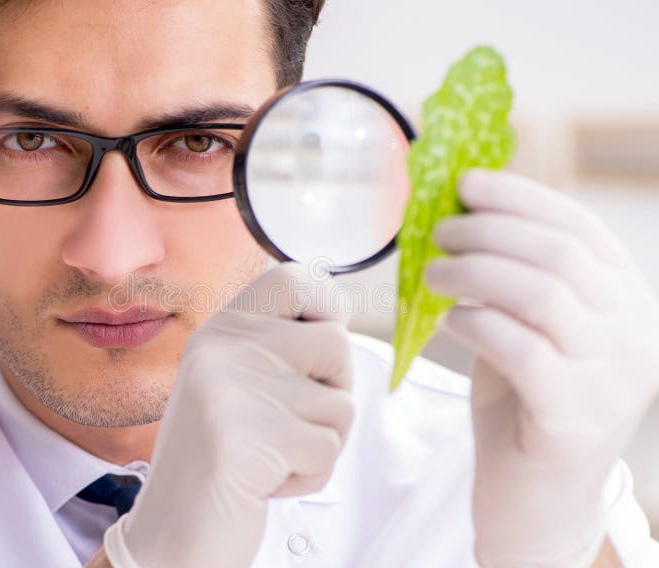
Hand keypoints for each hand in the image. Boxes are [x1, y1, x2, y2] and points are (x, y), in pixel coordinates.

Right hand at [103, 263, 354, 567]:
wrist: (171, 531)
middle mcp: (225, 349)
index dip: (326, 299)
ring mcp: (238, 389)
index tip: (330, 325)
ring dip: (320, 441)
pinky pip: (328, 448)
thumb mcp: (232, 384)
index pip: (290, 279)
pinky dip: (309, 474)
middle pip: (335, 344)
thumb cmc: (215, 459)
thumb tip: (338, 322)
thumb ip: (273, 350)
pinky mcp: (256, 436)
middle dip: (333, 390)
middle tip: (293, 421)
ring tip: (271, 455)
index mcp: (221, 331)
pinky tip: (266, 480)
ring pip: (340, 403)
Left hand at [425, 169, 658, 566]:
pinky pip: (518, 346)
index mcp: (627, 299)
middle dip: (486, 231)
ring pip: (540, 291)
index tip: (466, 182)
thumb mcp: (524, 326)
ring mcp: (614, 376)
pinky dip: (474, 322)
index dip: (520, 196)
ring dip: (472, 271)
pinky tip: (449, 322)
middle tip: (436, 233)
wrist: (534, 498)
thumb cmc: (522, 403)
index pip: (579, 226)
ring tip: (432, 275)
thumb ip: (508, 276)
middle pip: (557, 252)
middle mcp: (635, 332)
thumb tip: (460, 213)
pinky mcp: (576, 416)